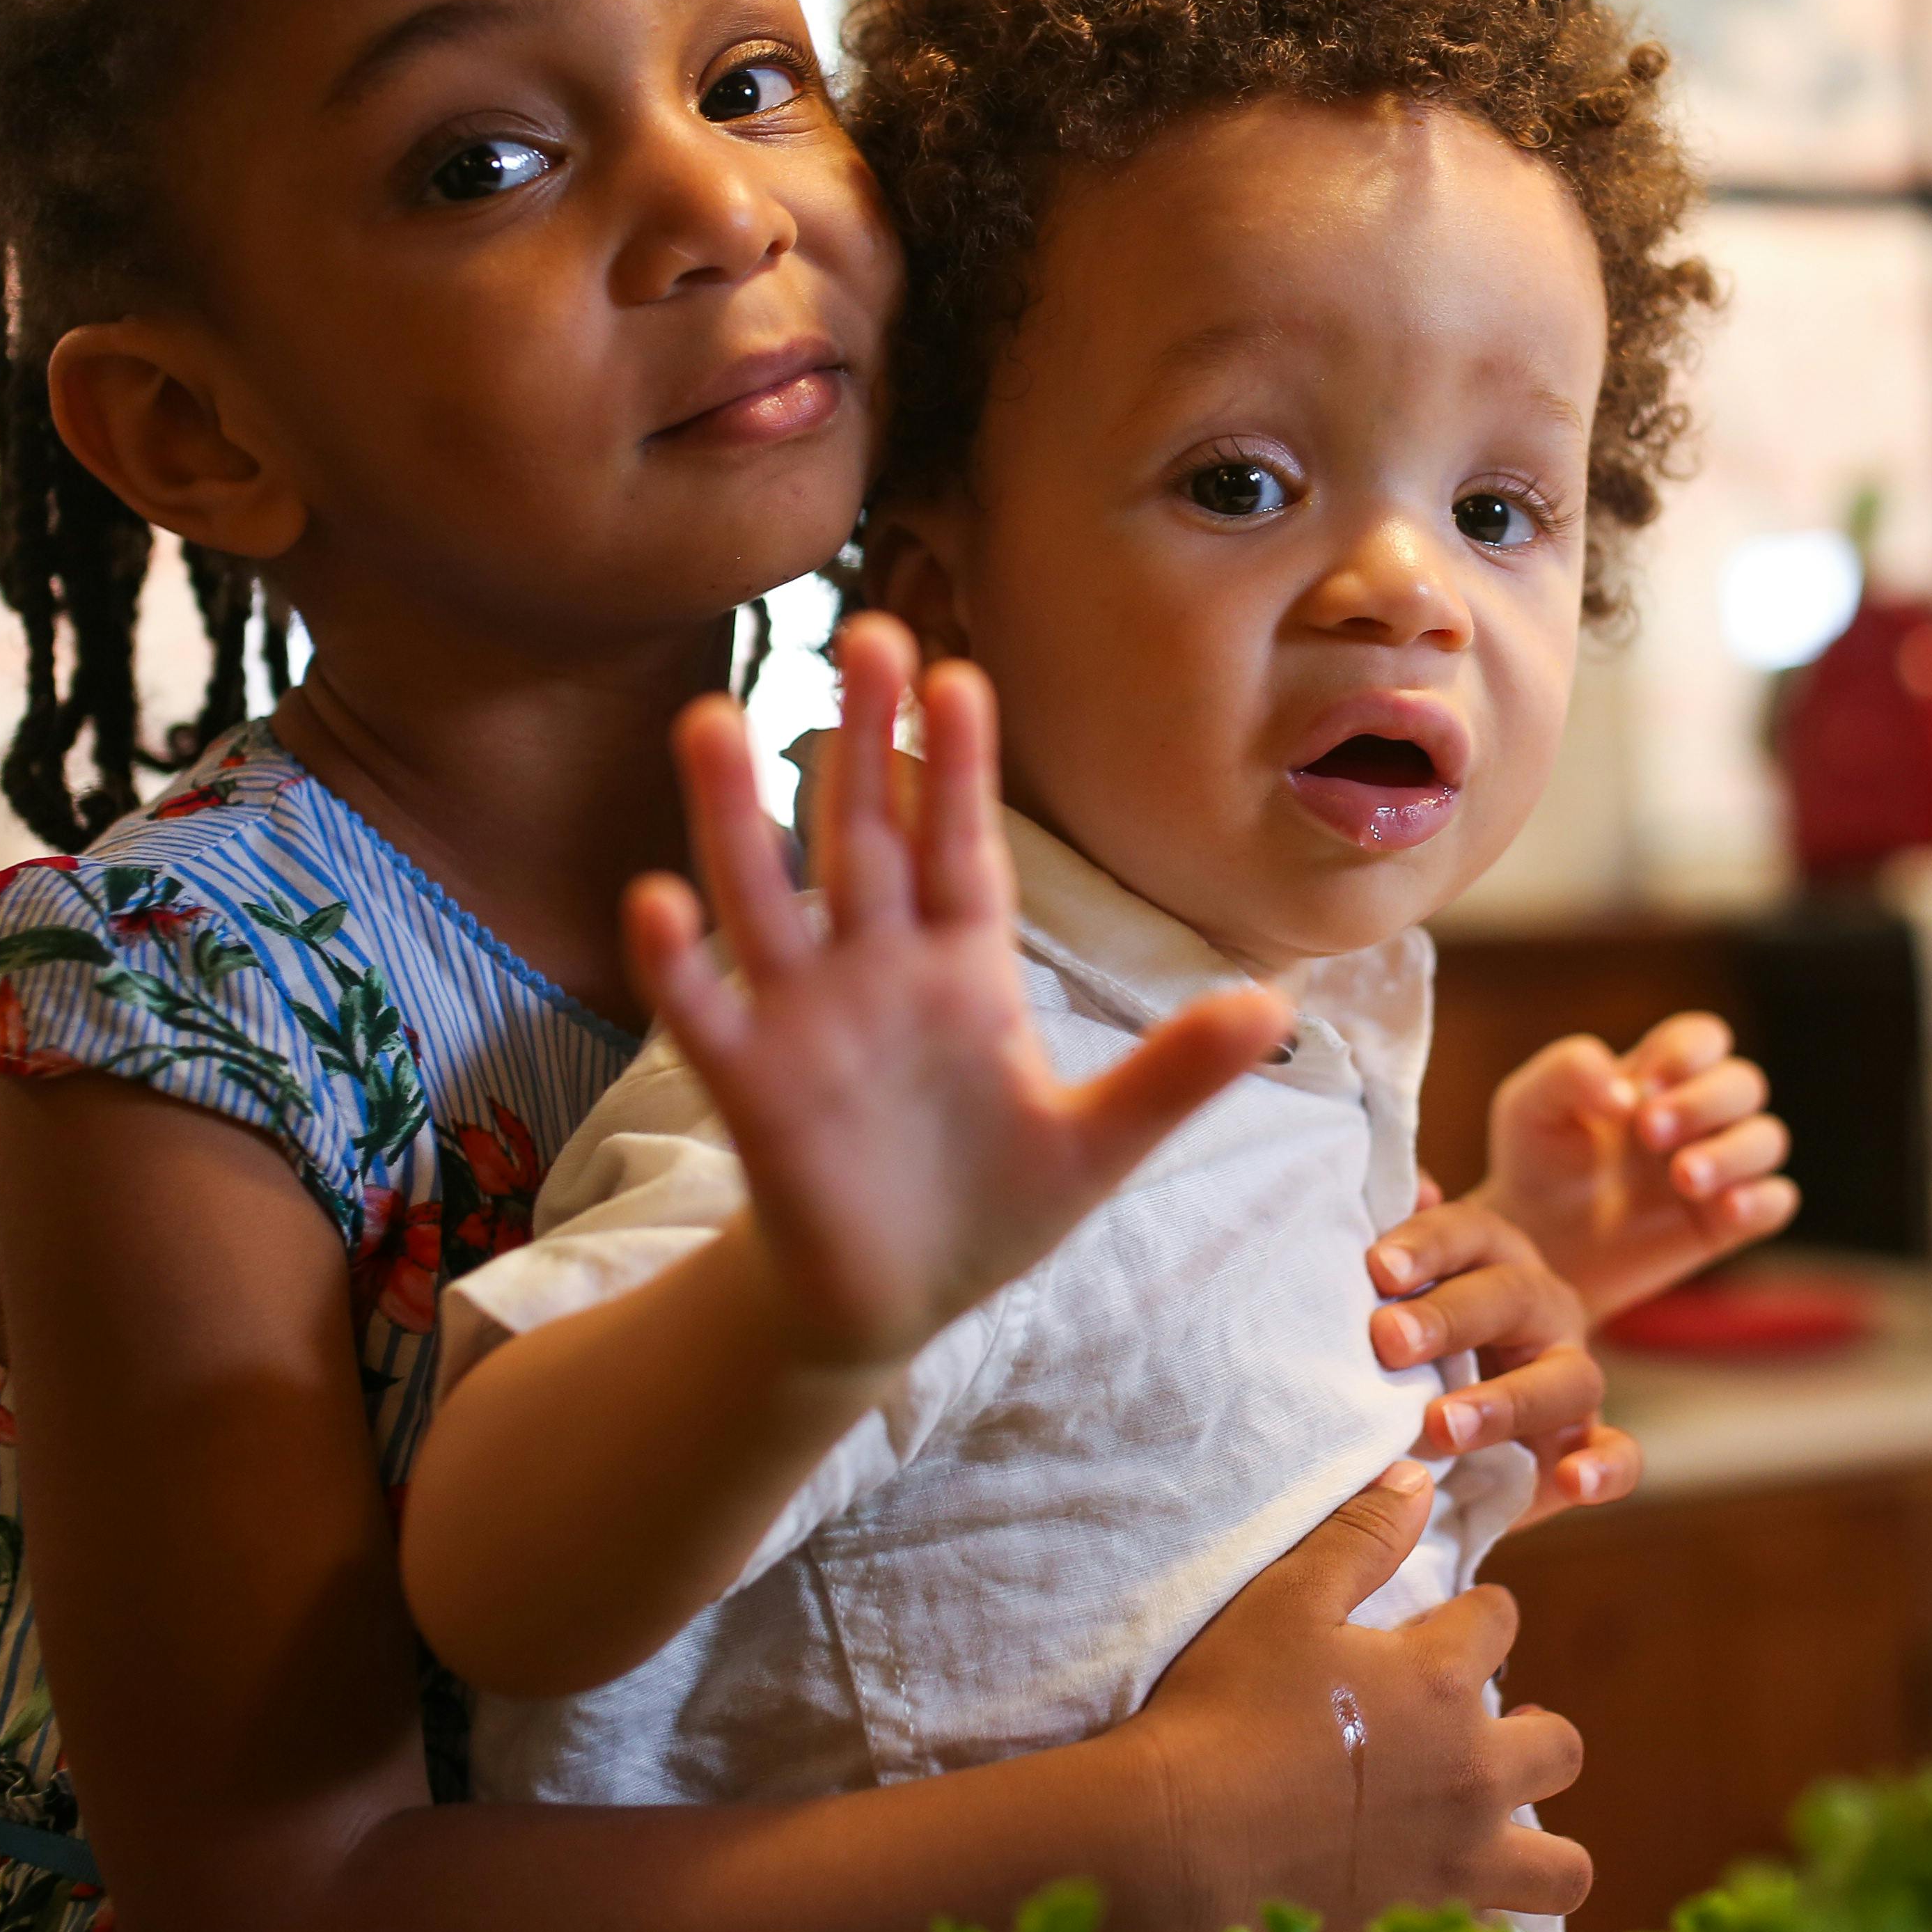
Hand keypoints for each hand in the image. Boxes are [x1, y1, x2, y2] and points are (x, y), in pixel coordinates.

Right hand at [635, 612, 1287, 1366]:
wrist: (897, 1300)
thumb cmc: (993, 1207)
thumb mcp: (1097, 1144)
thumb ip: (1174, 1074)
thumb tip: (1274, 1005)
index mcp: (965, 966)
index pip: (961, 844)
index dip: (957, 766)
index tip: (958, 676)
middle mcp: (879, 971)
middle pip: (864, 837)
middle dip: (862, 742)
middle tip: (861, 631)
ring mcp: (807, 1019)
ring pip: (765, 896)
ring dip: (736, 814)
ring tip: (713, 718)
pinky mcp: (751, 1087)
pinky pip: (706, 1012)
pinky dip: (678, 962)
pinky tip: (656, 899)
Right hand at [1135, 1462, 1588, 1928]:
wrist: (1174, 1844)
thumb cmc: (1225, 1709)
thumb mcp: (1287, 1599)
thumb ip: (1361, 1534)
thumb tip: (1417, 1478)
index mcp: (1440, 1681)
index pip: (1500, 1621)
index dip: (1474, 1617)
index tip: (1446, 1626)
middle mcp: (1471, 1774)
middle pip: (1559, 1745)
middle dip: (1533, 1731)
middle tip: (1479, 1732)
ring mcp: (1454, 1864)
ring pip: (1563, 1869)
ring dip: (1541, 1849)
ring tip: (1491, 1832)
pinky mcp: (1420, 1931)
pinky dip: (1475, 1923)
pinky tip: (1437, 1906)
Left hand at [1367, 1193, 1634, 1523]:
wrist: (1448, 1408)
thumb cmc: (1412, 1332)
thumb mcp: (1397, 1286)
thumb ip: (1397, 1244)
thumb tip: (1417, 1189)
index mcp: (1494, 1255)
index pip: (1468, 1233)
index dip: (1425, 1245)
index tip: (1376, 1269)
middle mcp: (1542, 1307)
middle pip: (1511, 1298)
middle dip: (1448, 1318)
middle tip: (1387, 1341)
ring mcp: (1572, 1376)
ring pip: (1567, 1378)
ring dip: (1505, 1401)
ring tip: (1440, 1426)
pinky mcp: (1585, 1444)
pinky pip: (1621, 1455)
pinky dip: (1604, 1468)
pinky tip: (1572, 1482)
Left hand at [1472, 1013, 1794, 1324]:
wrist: (1534, 1245)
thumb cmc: (1535, 1162)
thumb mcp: (1528, 1106)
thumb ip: (1569, 1071)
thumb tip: (1628, 1091)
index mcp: (1657, 1073)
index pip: (1703, 1037)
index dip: (1690, 1051)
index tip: (1648, 1083)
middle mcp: (1697, 1114)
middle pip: (1743, 1083)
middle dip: (1704, 1103)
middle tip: (1648, 1132)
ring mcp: (1718, 1166)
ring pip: (1767, 1139)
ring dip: (1733, 1152)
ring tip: (1682, 1177)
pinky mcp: (1726, 1221)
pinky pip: (1777, 1201)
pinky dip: (1761, 1200)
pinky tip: (1723, 1211)